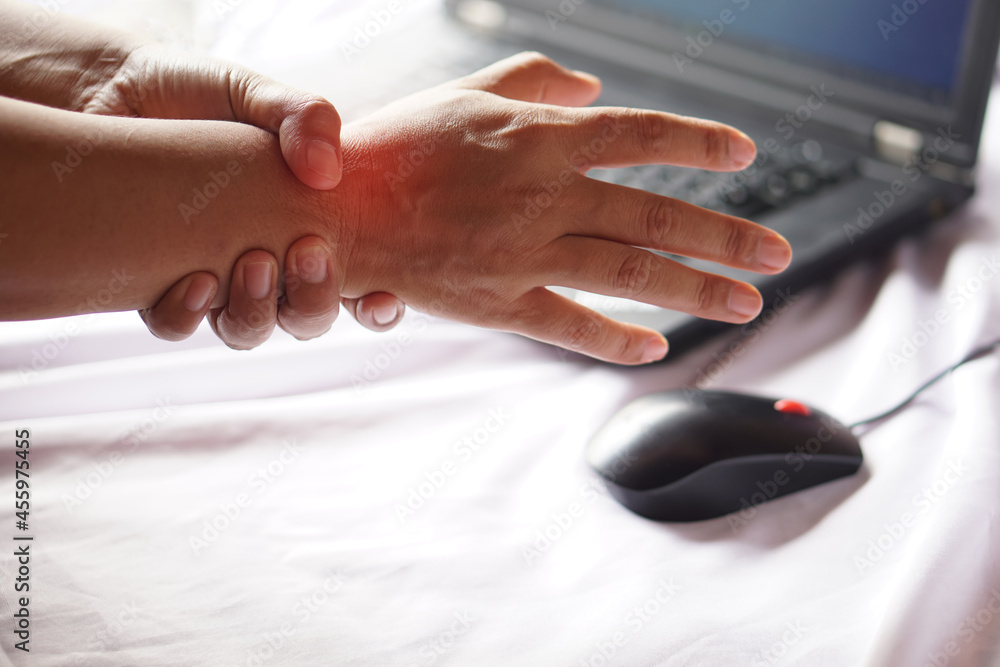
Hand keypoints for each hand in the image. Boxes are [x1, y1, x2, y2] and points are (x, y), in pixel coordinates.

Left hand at [83, 44, 404, 345]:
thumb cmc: (198, 94)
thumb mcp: (256, 93)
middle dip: (316, 300)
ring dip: (259, 311)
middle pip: (307, 320)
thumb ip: (303, 116)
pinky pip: (177, 324)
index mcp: (307, 228)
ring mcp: (215, 279)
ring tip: (253, 260)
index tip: (380, 296)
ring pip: (248, 331)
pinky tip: (193, 280)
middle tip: (307, 250)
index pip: (358, 288)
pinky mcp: (158, 280)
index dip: (376, 308)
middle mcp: (268, 264)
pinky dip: (188, 313)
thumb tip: (326, 171)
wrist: (115, 90)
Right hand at [329, 53, 791, 364]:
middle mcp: (542, 195)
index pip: (640, 135)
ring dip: (696, 291)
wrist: (332, 210)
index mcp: (538, 138)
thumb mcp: (468, 93)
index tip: (743, 155)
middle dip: (726, 237)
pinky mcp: (499, 302)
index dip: (698, 143)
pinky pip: (571, 326)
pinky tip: (656, 347)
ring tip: (746, 304)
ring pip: (630, 275)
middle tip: (777, 254)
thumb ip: (536, 81)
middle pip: (656, 216)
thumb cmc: (398, 147)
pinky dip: (618, 339)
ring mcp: (524, 253)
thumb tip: (594, 88)